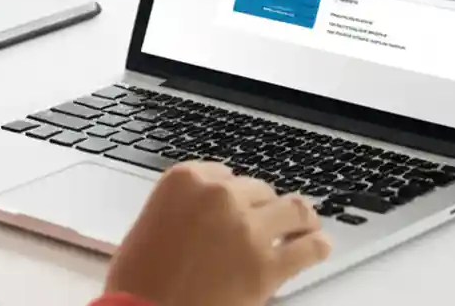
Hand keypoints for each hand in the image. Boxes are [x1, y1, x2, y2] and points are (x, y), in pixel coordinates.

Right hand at [105, 162, 331, 305]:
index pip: (225, 173)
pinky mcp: (268, 264)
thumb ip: (182, 210)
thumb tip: (205, 217)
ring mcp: (247, 228)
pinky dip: (317, 246)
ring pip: (294, 209)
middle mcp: (219, 196)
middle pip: (259, 190)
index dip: (234, 194)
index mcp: (185, 180)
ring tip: (304, 227)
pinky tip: (318, 247)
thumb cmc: (136, 281)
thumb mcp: (148, 226)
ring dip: (298, 219)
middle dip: (261, 209)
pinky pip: (309, 247)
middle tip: (263, 225)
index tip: (238, 206)